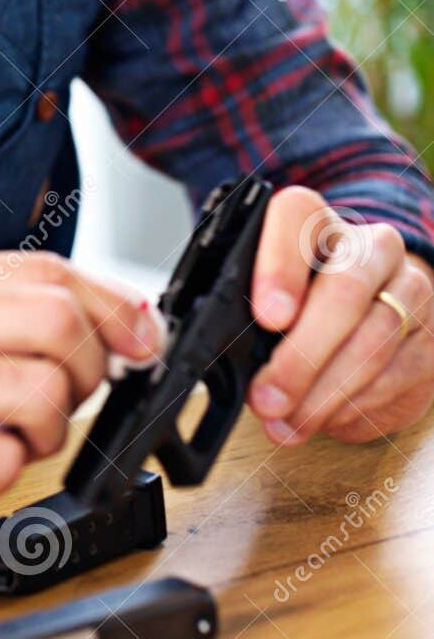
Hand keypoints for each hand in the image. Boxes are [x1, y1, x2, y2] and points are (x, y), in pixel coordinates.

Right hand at [0, 249, 163, 544]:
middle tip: (62, 403)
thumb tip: (118, 326)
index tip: (141, 341)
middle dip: (87, 373)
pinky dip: (4, 475)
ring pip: (41, 396)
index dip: (113, 307)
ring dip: (47, 435)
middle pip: (57, 325)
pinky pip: (0, 462)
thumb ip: (0, 319)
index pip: (46, 271)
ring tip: (7, 441)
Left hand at [246, 185, 433, 445]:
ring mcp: (410, 290)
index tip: (268, 317)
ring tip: (287, 422)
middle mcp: (372, 247)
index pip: (298, 216)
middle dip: (302, 356)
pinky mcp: (430, 340)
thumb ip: (243, 314)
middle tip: (268, 397)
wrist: (372, 306)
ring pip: (375, 341)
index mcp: (316, 222)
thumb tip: (225, 365)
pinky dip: (354, 408)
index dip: (281, 267)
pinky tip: (323, 420)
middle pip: (345, 290)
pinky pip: (397, 377)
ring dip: (325, 393)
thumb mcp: (264, 295)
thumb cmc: (300, 302)